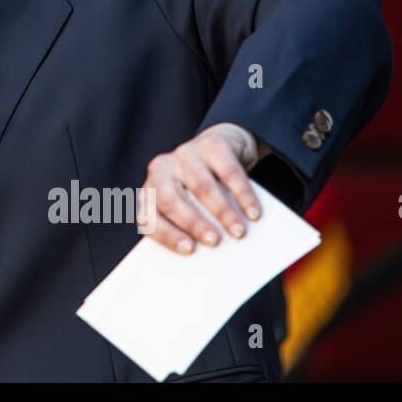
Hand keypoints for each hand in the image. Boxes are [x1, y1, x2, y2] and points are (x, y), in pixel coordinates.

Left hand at [138, 123, 271, 254]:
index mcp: (150, 192)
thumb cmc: (202, 189)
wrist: (222, 148)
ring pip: (202, 186)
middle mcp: (160, 170)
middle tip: (214, 242)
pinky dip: (243, 195)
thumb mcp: (190, 206)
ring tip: (239, 232)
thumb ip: (192, 227)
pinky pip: (229, 172)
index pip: (148, 217)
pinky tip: (253, 212)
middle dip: (193, 223)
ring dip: (223, 212)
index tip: (189, 250)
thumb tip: (211, 256)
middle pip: (170, 199)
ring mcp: (184, 154)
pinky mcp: (211, 144)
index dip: (167, 234)